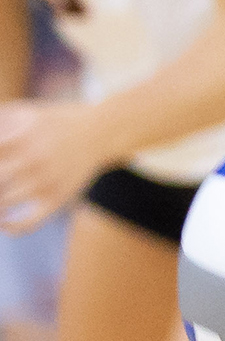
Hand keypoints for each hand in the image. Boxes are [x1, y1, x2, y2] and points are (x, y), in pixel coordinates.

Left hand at [0, 101, 117, 233]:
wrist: (99, 133)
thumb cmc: (52, 122)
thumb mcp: (20, 112)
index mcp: (16, 139)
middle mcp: (29, 162)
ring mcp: (44, 183)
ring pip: (1, 204)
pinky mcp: (57, 199)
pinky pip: (29, 223)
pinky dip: (12, 228)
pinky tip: (3, 223)